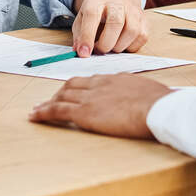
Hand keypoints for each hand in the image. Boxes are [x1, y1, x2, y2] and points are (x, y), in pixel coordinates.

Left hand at [28, 74, 170, 138]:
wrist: (157, 107)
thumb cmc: (160, 103)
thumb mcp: (149, 92)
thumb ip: (139, 94)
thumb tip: (144, 99)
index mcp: (115, 79)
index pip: (91, 80)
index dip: (79, 86)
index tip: (74, 91)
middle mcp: (99, 84)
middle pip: (72, 85)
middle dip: (60, 92)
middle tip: (51, 100)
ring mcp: (90, 97)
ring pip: (62, 96)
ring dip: (49, 102)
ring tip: (39, 109)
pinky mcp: (84, 113)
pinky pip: (57, 110)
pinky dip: (43, 112)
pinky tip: (35, 116)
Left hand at [70, 0, 148, 56]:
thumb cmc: (98, 11)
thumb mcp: (83, 17)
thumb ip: (79, 35)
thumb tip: (80, 52)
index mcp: (97, 0)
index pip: (92, 14)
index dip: (87, 36)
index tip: (84, 53)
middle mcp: (117, 2)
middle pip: (115, 22)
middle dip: (105, 43)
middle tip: (99, 51)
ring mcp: (134, 11)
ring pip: (131, 31)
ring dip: (118, 46)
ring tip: (110, 46)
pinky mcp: (145, 21)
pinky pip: (141, 38)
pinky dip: (130, 47)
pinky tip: (122, 44)